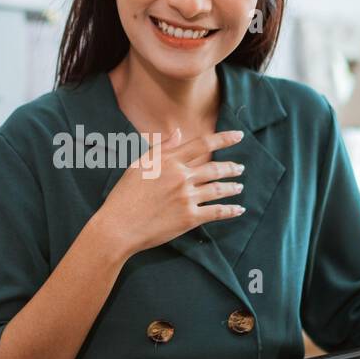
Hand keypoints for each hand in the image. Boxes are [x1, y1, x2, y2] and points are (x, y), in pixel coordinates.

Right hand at [94, 128, 246, 258]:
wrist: (119, 226)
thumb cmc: (125, 195)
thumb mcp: (139, 165)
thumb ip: (161, 147)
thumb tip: (178, 132)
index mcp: (169, 161)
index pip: (203, 145)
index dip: (224, 139)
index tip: (239, 136)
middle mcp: (181, 177)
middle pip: (215, 169)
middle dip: (231, 168)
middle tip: (240, 168)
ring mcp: (187, 198)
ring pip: (218, 189)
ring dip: (232, 187)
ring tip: (239, 187)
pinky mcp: (189, 219)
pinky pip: (216, 212)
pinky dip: (230, 210)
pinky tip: (238, 209)